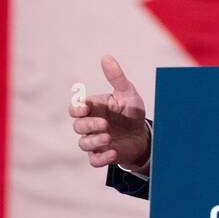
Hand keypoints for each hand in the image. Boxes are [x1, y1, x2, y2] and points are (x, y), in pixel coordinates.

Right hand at [69, 55, 149, 169]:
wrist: (143, 134)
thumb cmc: (131, 112)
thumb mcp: (128, 93)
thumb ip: (116, 78)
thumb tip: (106, 57)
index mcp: (93, 109)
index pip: (75, 108)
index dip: (76, 109)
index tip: (84, 108)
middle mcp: (90, 125)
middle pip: (78, 126)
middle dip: (89, 125)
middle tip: (105, 124)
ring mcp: (95, 141)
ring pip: (83, 144)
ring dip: (94, 141)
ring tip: (109, 138)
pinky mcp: (102, 155)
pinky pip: (94, 160)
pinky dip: (101, 158)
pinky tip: (113, 152)